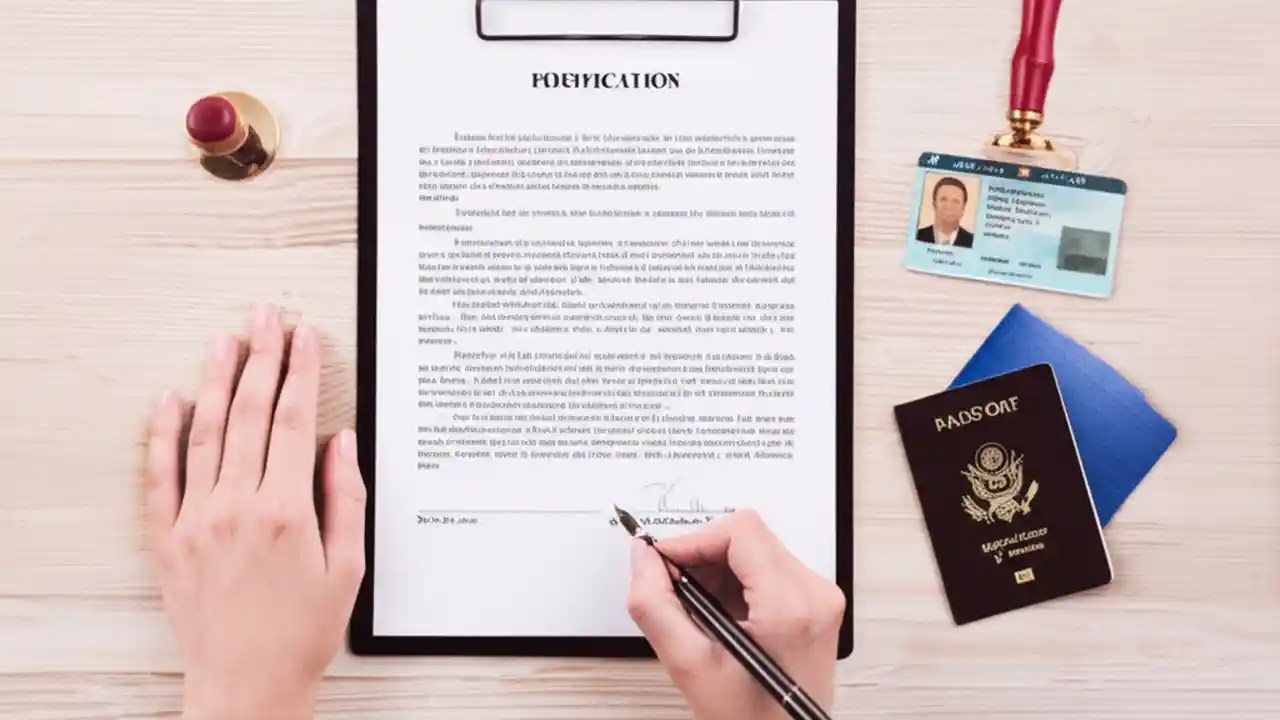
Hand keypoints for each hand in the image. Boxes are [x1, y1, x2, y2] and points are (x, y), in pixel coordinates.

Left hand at [144, 304, 366, 718]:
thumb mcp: (347, 567)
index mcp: (286, 511)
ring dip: (216, 380)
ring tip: (225, 340)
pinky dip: (164, 434)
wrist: (246, 685)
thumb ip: (346, 497)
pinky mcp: (168, 539)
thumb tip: (340, 441)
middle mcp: (237, 506)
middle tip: (266, 317)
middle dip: (260, 357)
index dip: (299, 371)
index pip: (292, 420)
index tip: (304, 337)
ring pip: (205, 433)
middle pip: (248, 413)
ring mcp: (197, 520)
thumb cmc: (301, 634)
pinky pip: (161, 476)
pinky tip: (171, 400)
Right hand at [627, 510, 844, 719]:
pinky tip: (722, 615)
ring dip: (718, 570)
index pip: (740, 531)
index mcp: (790, 607)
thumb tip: (643, 557)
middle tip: (677, 590)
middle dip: (703, 557)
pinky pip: (767, 567)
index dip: (694, 540)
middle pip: (748, 536)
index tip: (666, 562)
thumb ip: (655, 605)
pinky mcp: (815, 603)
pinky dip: (735, 581)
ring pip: (755, 549)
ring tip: (702, 611)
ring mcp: (819, 597)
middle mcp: (814, 594)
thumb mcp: (690, 666)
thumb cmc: (749, 719)